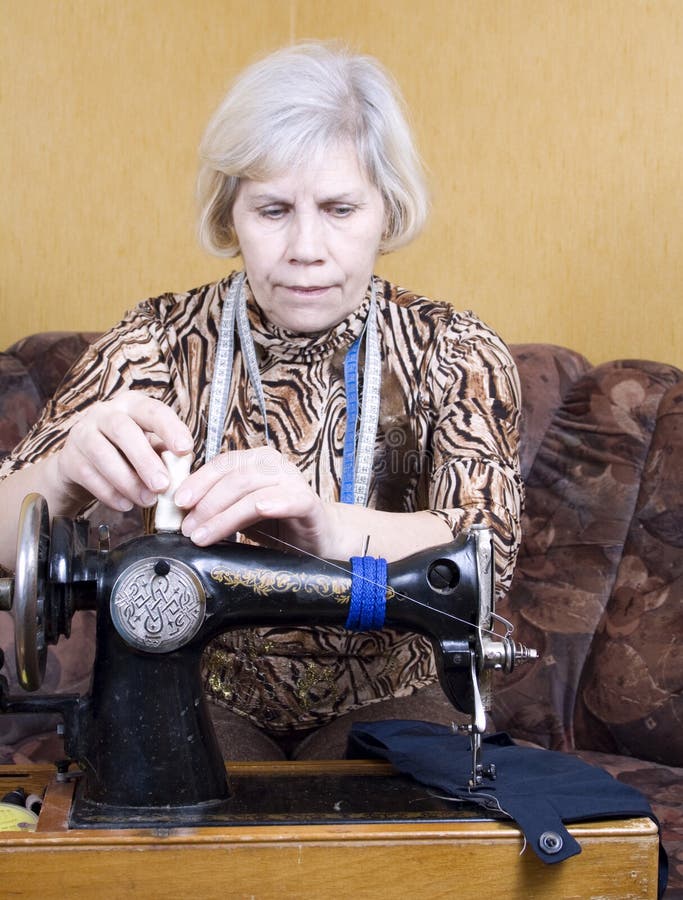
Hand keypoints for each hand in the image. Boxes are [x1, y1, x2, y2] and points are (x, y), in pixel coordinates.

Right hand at [54, 391, 193, 511]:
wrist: (84, 466)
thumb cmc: (126, 453)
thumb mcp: (149, 447)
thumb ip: (165, 453)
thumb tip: (183, 466)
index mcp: (132, 405)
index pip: (153, 410)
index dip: (170, 429)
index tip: (185, 449)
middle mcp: (105, 413)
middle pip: (123, 430)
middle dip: (145, 460)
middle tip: (163, 486)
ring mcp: (83, 432)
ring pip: (102, 453)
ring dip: (128, 481)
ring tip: (147, 501)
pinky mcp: (69, 457)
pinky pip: (88, 475)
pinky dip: (110, 493)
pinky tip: (126, 505)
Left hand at [175, 447, 330, 554]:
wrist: (319, 538)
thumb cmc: (277, 524)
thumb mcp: (242, 511)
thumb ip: (219, 505)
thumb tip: (181, 514)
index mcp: (257, 460)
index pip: (222, 464)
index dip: (198, 481)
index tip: (178, 503)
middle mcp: (275, 465)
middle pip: (234, 476)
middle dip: (206, 503)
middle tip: (187, 528)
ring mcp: (294, 481)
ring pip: (252, 491)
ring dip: (224, 515)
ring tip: (204, 535)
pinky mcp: (309, 503)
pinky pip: (289, 499)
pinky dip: (273, 503)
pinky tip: (260, 511)